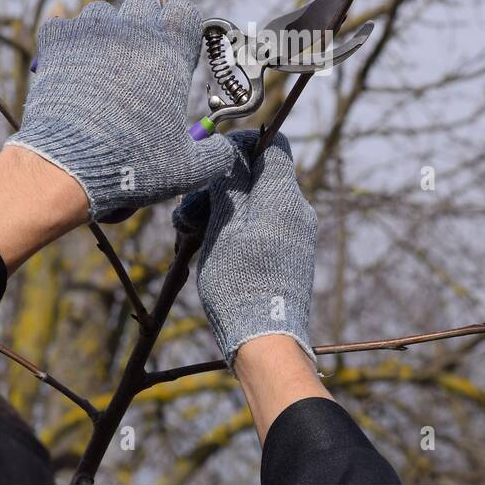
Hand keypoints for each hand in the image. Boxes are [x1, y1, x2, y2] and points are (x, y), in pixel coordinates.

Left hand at [7, 0, 236, 220]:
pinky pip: (62, 24)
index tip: (177, 51)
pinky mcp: (58, 42)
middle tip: (139, 61)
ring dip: (106, 31)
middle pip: (144, 3)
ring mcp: (94, 32)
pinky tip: (69, 66)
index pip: (185, 11)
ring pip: (103, 12)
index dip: (182, 29)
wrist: (69, 164)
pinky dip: (67, 41)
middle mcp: (134, 32)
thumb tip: (225, 152)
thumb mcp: (187, 168)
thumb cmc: (132, 163)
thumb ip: (215, 155)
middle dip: (144, 25)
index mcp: (171, 52)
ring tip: (102, 65)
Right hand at [173, 131, 316, 365]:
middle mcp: (297, 211)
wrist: (266, 340)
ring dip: (220, 211)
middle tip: (187, 212)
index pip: (274, 146)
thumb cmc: (242, 281)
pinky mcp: (288, 256)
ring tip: (189, 235)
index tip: (212, 162)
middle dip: (220, 187)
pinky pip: (260, 228)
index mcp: (285, 196)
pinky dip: (233, 230)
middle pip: (257, 177)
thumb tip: (233, 149)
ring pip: (254, 204)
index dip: (243, 145)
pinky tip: (206, 248)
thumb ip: (230, 181)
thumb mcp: (225, 224)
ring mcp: (295, 235)